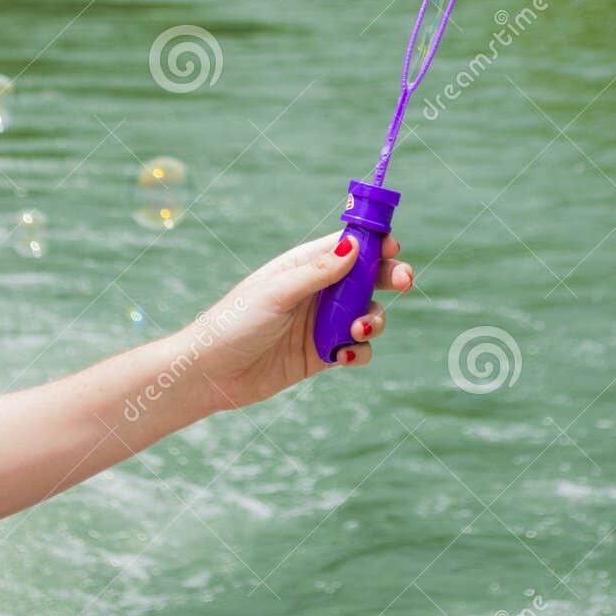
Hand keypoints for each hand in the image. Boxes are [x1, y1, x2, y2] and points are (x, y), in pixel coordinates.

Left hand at [194, 230, 413, 411]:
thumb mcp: (276, 293)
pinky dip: (359, 350)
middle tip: (404, 280)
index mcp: (305, 265)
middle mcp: (319, 290)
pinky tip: (343, 355)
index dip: (375, 242)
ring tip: (357, 331)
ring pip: (368, 313)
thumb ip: (317, 272)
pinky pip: (357, 348)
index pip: (349, 244)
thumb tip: (354, 245)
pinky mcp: (323, 354)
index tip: (393, 247)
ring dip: (373, 320)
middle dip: (390, 276)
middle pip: (368, 276)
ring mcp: (322, 322)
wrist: (211, 373)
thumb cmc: (234, 322)